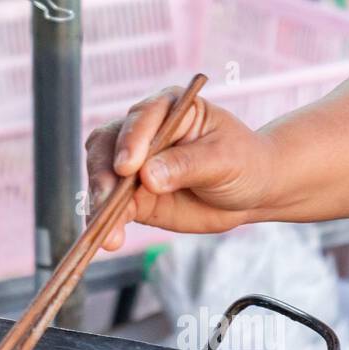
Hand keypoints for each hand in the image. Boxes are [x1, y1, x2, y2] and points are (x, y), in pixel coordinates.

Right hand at [85, 86, 279, 249]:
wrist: (250, 193)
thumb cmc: (243, 163)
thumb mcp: (224, 159)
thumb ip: (186, 165)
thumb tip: (147, 175)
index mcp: (169, 109)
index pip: (140, 118)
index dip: (130, 140)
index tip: (128, 167)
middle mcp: (143, 134)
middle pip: (106, 147)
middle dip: (103, 176)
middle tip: (107, 202)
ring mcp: (133, 167)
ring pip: (101, 179)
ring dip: (99, 206)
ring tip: (109, 234)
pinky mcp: (131, 197)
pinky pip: (109, 209)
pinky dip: (105, 224)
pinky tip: (109, 240)